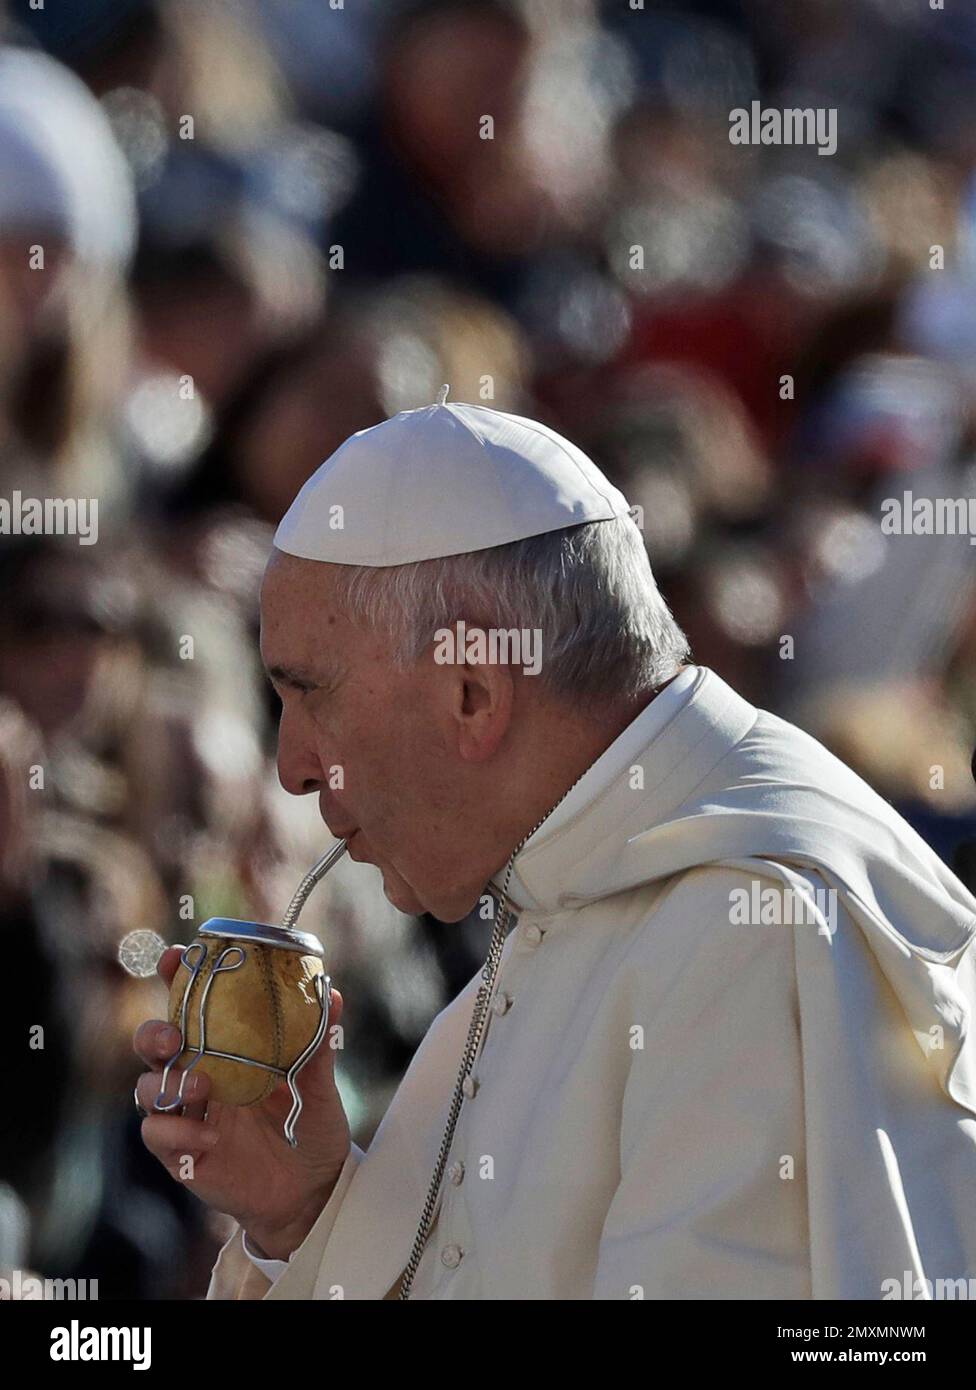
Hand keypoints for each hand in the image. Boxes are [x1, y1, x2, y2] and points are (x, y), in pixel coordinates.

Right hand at [134, 945, 350, 1260]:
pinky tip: (210, 1138)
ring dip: (165, 1084)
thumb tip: (331, 993)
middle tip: (174, 1038)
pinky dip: (177, 1133)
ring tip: (202, 1088)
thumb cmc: (310, 1128)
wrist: (312, 1190)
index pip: (189, 1007)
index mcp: (225, 1049)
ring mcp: (186, 1116)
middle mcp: (198, 1076)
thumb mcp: (318, 1083)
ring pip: (146, 1089)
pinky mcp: (181, 1155)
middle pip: (152, 1045)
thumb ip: (317, 1042)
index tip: (175, 958)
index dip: (176, 979)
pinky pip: (157, 1136)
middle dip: (153, 1034)